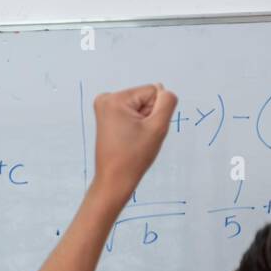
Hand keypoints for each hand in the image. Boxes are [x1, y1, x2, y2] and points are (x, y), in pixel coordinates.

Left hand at [92, 84, 178, 199]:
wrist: (115, 180)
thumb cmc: (134, 157)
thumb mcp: (158, 127)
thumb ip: (167, 102)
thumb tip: (163, 90)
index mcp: (116, 99)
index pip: (153, 92)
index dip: (156, 112)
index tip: (145, 131)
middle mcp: (106, 99)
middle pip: (144, 98)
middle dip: (148, 117)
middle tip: (139, 137)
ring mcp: (104, 108)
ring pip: (139, 106)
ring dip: (143, 122)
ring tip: (133, 139)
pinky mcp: (105, 117)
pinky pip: (130, 113)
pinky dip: (134, 125)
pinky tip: (128, 138)